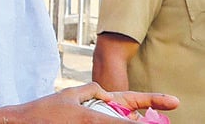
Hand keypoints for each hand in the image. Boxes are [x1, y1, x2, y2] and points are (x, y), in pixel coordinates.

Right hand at [6, 82, 177, 122]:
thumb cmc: (44, 111)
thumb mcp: (69, 94)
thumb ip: (91, 90)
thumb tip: (106, 92)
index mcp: (93, 116)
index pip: (127, 116)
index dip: (148, 113)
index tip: (166, 112)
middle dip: (134, 121)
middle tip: (149, 118)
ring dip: (114, 122)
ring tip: (120, 115)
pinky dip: (103, 122)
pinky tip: (94, 119)